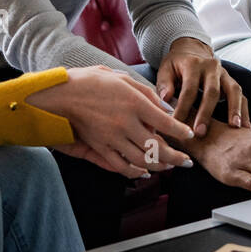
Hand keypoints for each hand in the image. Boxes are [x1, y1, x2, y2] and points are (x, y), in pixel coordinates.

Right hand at [32, 66, 194, 178]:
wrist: (61, 94)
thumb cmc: (92, 82)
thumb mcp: (122, 78)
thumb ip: (146, 94)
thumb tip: (166, 109)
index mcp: (133, 103)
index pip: (165, 123)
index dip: (181, 132)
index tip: (189, 136)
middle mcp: (125, 123)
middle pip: (158, 148)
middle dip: (177, 158)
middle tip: (187, 162)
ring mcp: (112, 138)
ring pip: (142, 161)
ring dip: (160, 167)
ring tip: (170, 167)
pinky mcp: (100, 147)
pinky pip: (121, 166)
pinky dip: (136, 173)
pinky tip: (145, 173)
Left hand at [155, 38, 249, 136]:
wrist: (192, 50)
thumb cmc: (176, 65)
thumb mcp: (165, 69)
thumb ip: (165, 83)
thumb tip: (166, 99)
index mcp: (193, 64)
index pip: (189, 88)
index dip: (183, 107)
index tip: (177, 124)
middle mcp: (212, 67)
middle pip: (212, 91)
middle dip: (206, 113)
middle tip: (200, 132)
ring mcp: (225, 74)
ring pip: (233, 91)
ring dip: (234, 110)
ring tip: (234, 127)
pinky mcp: (232, 82)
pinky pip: (242, 96)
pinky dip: (244, 111)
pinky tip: (245, 127)